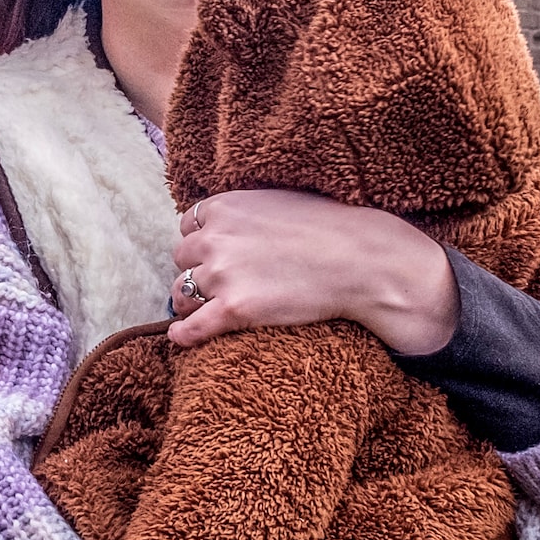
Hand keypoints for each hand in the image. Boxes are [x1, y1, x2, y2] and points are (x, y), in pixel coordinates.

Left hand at [166, 191, 459, 355]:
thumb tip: (234, 223)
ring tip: (200, 310)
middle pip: (181, 258)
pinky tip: (179, 339)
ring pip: (182, 292)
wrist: (359, 259)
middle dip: (195, 270)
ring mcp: (222, 274)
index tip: (210, 254)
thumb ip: (245, 211)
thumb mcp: (278, 201)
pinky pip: (193, 327)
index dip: (200, 241)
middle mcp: (215, 238)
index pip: (188, 226)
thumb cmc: (329, 227)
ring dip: (189, 301)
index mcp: (224, 206)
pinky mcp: (233, 309)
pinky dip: (183, 335)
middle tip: (213, 283)